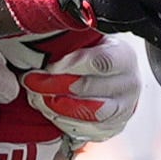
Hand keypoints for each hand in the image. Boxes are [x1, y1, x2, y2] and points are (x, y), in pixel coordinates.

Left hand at [23, 39, 140, 143]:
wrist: (112, 81)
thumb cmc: (93, 57)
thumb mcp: (89, 41)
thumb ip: (72, 39)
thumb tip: (45, 28)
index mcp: (123, 57)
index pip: (101, 61)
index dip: (72, 64)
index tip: (49, 66)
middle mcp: (128, 84)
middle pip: (89, 88)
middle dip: (54, 86)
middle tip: (32, 82)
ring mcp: (123, 109)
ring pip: (88, 113)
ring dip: (57, 107)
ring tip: (38, 98)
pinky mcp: (113, 128)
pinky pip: (86, 130)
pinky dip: (64, 122)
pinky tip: (51, 112)